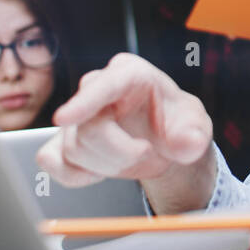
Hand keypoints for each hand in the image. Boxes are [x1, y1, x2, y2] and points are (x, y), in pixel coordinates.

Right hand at [35, 53, 215, 211]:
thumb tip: (187, 143)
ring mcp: (77, 113)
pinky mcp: (63, 138)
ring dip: (107, 165)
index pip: (105, 85)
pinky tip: (101, 170)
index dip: (84, 102)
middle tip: (146, 152)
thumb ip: (194, 135)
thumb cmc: (176, 123)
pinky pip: (53, 162)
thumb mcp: (195, 126)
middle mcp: (98, 87)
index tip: (64, 118)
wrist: (163, 142)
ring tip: (132, 156)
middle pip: (88, 128)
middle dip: (120, 153)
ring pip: (74, 149)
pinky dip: (76, 175)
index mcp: (131, 73)